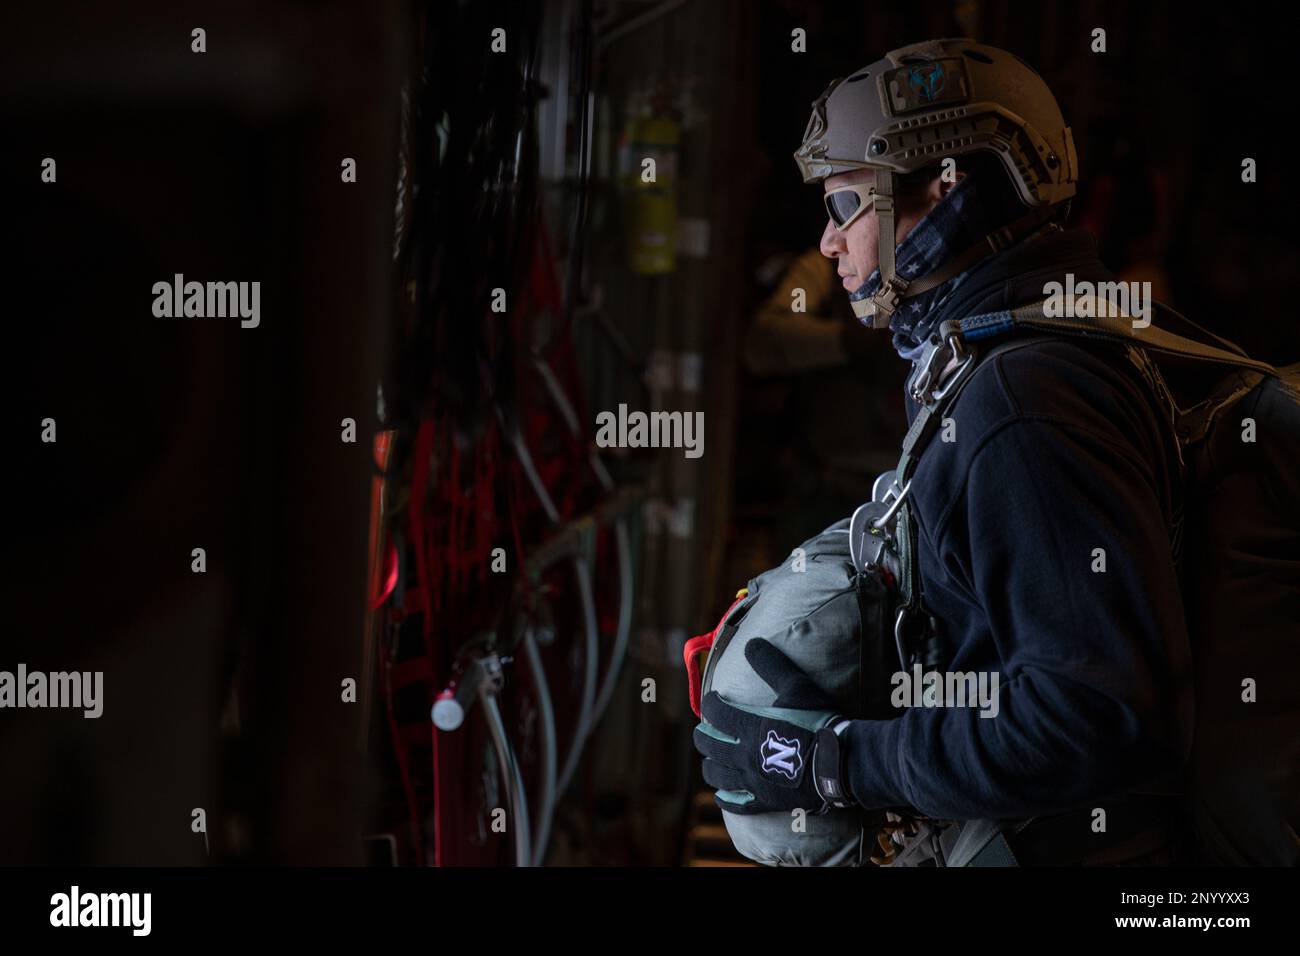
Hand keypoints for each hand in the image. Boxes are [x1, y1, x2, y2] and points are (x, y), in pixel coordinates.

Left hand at [693, 638, 846, 814]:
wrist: (840, 762)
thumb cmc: (818, 721)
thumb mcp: (796, 687)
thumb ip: (772, 664)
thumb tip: (751, 642)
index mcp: (748, 726)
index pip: (715, 713)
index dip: (710, 704)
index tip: (712, 699)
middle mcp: (743, 755)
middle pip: (708, 744)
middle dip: (702, 735)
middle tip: (704, 730)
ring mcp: (751, 780)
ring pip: (716, 775)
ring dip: (709, 765)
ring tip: (710, 759)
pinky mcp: (763, 800)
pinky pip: (736, 804)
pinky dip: (724, 799)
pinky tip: (721, 794)